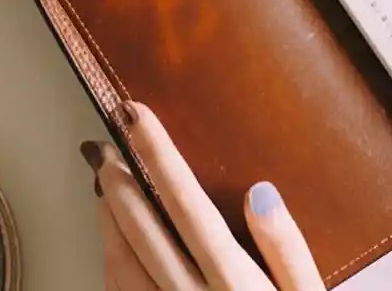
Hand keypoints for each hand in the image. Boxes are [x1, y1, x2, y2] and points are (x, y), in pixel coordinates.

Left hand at [81, 102, 324, 290]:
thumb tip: (260, 191)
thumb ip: (288, 250)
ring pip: (122, 266)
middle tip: (103, 143)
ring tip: (103, 186)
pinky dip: (111, 266)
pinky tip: (112, 247)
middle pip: (144, 231)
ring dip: (109, 221)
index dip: (159, 156)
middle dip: (120, 181)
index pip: (187, 205)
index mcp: (237, 286)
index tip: (137, 118)